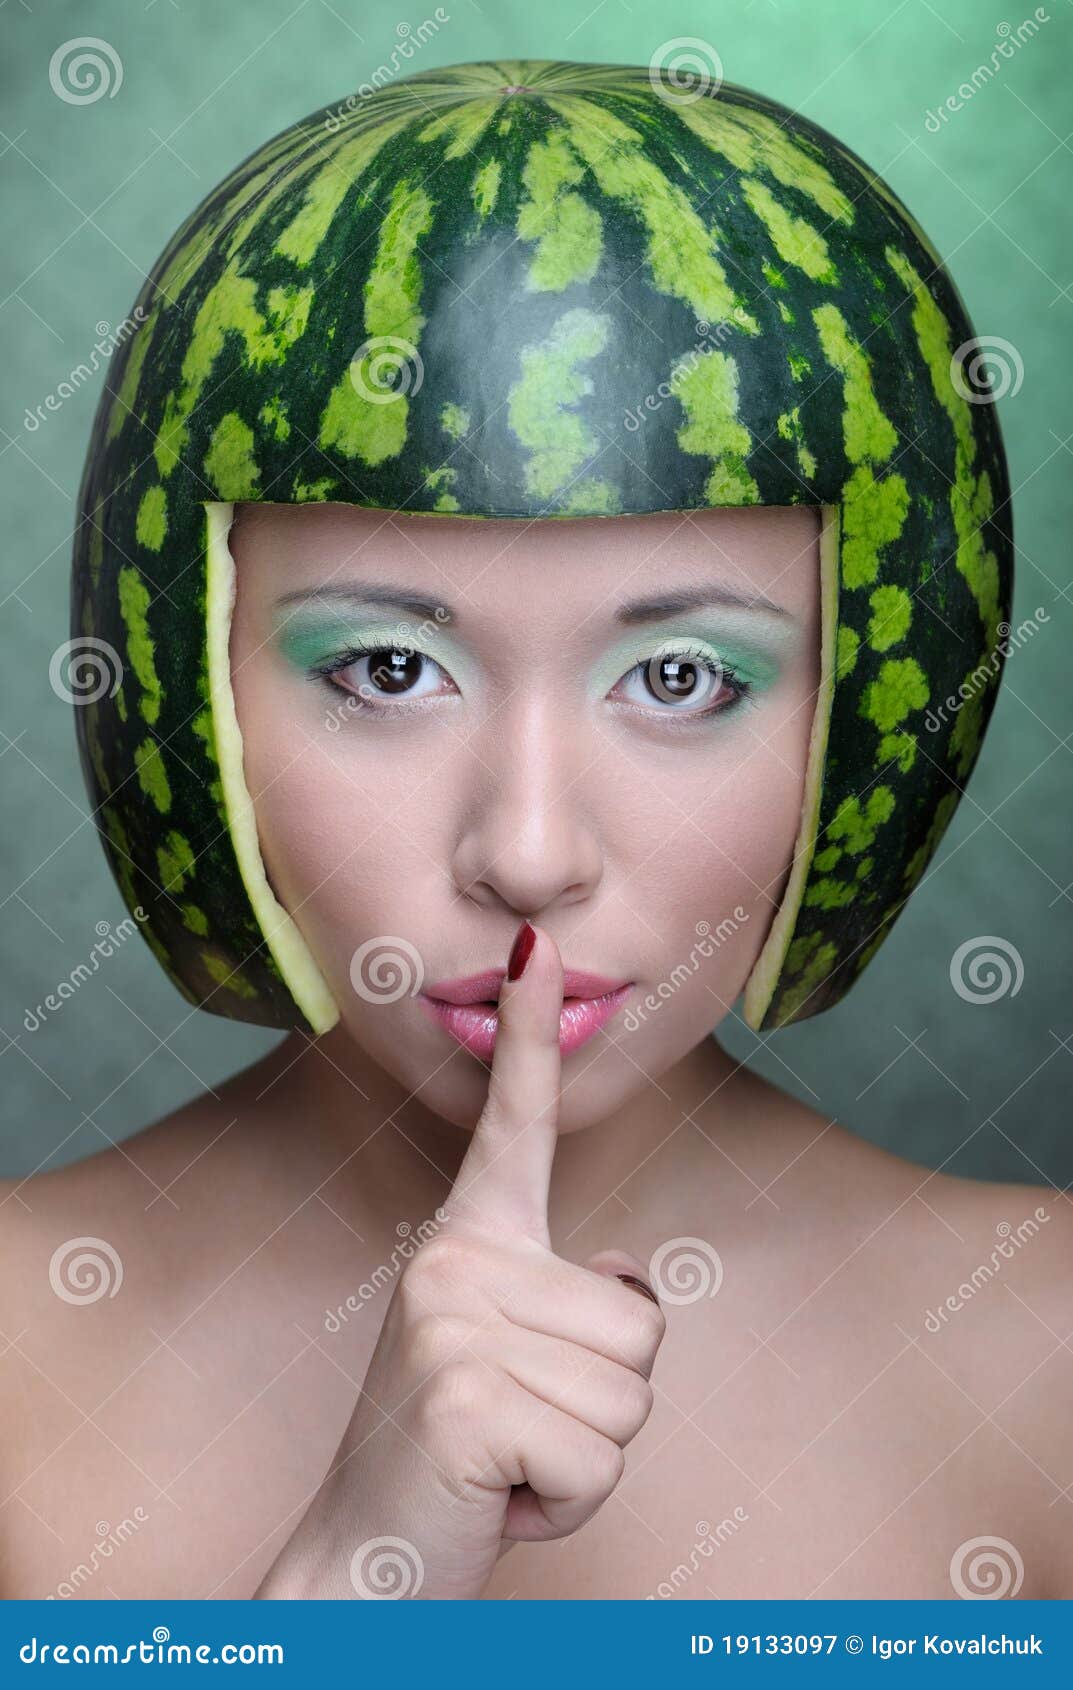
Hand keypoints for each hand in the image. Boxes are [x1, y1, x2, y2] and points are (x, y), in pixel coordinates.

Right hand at [255, 921, 664, 1599]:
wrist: (364, 1561)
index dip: (532, 1031)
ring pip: (633, 1395)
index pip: (515, 1124)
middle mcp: (453, 1261)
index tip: (539, 940)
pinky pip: (601, 1460)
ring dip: (586, 1457)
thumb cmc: (457, 1458)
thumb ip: (569, 1302)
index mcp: (468, 1241)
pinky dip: (568, 1505)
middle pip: (640, 1324)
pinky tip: (499, 1497)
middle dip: (602, 1405)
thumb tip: (632, 1276)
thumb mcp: (511, 1357)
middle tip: (515, 1430)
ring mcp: (452, 1323)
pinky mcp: (465, 1397)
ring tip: (505, 1460)